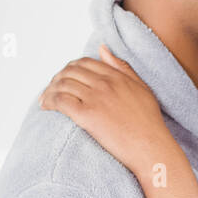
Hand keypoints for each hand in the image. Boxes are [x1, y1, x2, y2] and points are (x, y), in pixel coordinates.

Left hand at [39, 44, 173, 176]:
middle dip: (57, 79)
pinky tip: (46, 107)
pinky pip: (60, 101)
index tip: (65, 78)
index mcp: (116, 76)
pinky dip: (50, 101)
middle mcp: (104, 83)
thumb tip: (103, 49)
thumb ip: (122, 67)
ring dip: (50, 90)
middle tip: (52, 90)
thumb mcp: (141, 88)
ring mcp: (95, 98)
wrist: (151, 148)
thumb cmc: (149, 124)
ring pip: (62, 84)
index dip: (70, 68)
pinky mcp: (87, 115)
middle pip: (70, 71)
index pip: (84, 63)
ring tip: (46, 100)